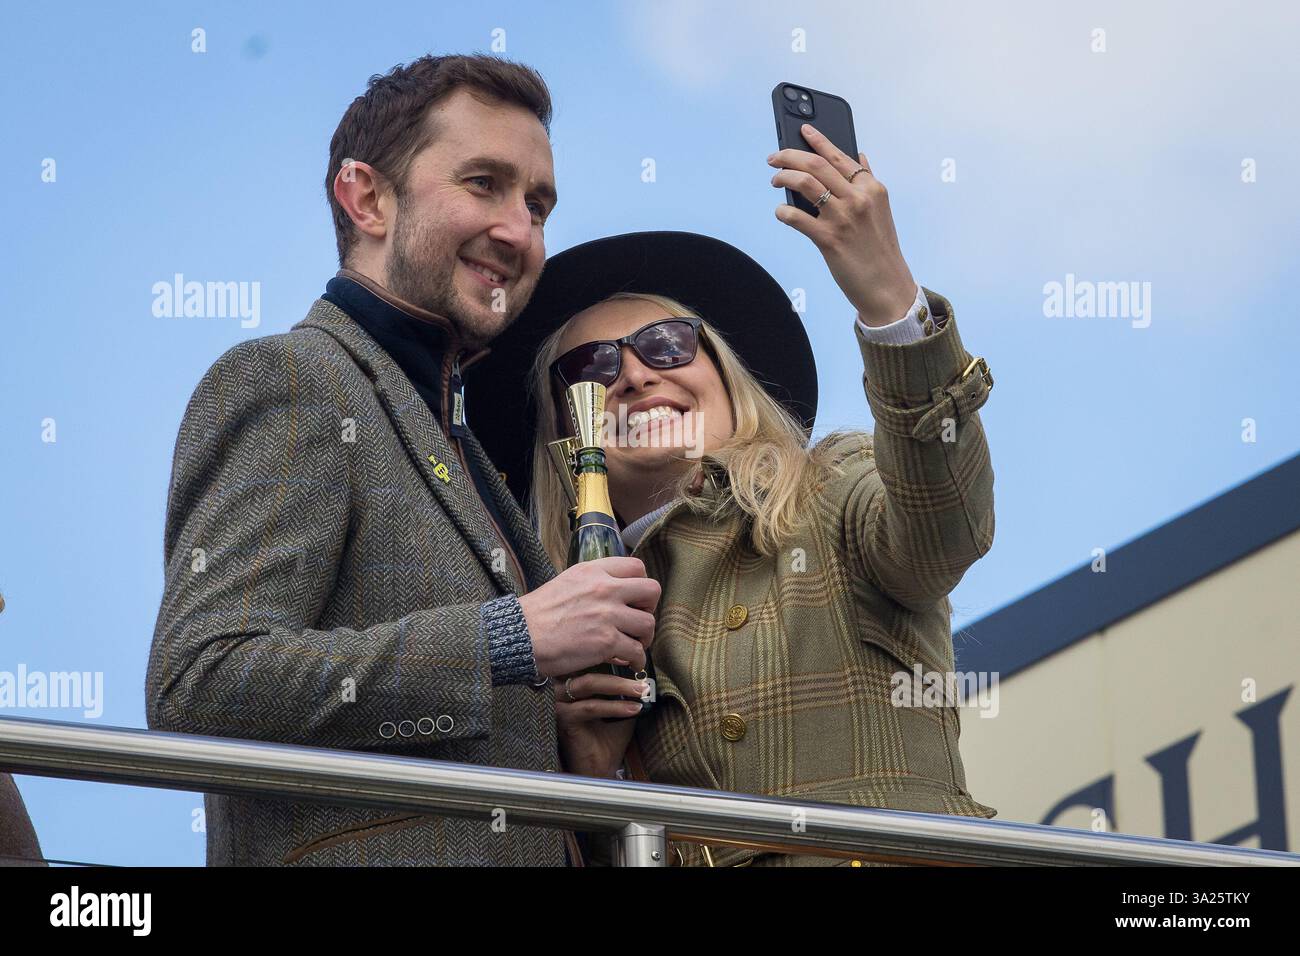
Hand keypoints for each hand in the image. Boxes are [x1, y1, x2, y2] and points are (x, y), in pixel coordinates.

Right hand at [519, 556, 659, 678]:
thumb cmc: (538, 613)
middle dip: (650, 608)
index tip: (635, 600)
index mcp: (594, 571)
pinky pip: (637, 651)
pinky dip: (636, 660)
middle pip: (651, 591)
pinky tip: (628, 662)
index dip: (641, 585)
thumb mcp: (566, 582)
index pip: (636, 567)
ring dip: (645, 638)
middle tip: (638, 622)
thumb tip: (613, 591)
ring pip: (648, 623)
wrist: (521, 636)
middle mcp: (605, 588)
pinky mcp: (606, 642)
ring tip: (634, 645)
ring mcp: (607, 615)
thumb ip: (593, 582)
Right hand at [554, 672, 647, 777]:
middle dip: (619, 675)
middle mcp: (560, 692)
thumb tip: (642, 674)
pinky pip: (590, 707)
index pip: (589, 665)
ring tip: (641, 692)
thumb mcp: (619, 710)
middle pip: (588, 671)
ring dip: (618, 687)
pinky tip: (633, 709)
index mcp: (571, 686)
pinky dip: (613, 707)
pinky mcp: (563, 719)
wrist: (599, 770)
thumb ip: (624, 692)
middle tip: (643, 682)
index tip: (638, 666)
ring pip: (588, 685)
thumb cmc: (608, 741)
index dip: (612, 662)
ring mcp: (559, 704)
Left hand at [768, 124, 916, 326]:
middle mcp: (858, 198)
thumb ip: (868, 180)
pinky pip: (796, 218)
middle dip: (789, 155)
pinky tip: (781, 213)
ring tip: (775, 180)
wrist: (887, 285)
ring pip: (805, 182)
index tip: (802, 130)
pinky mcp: (829, 239)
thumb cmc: (880, 248)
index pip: (839, 155)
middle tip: (774, 158)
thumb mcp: (880, 208)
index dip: (817, 140)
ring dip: (784, 177)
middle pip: (816, 163)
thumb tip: (859, 156)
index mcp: (871, 187)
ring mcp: (843, 217)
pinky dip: (784, 212)